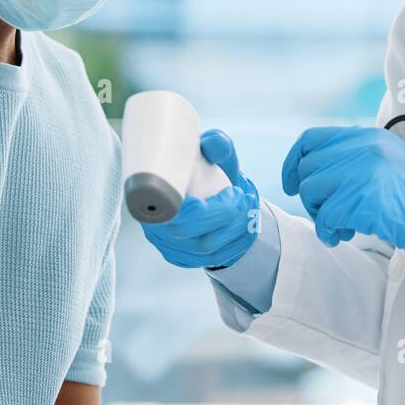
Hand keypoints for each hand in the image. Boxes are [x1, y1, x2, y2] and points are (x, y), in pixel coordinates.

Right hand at [138, 130, 261, 268]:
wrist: (210, 189)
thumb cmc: (207, 167)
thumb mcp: (213, 151)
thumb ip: (216, 144)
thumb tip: (213, 144)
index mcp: (152, 196)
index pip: (168, 212)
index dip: (198, 210)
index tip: (231, 194)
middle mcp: (155, 226)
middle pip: (187, 233)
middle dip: (225, 217)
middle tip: (245, 198)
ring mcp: (168, 246)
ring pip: (204, 249)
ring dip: (235, 230)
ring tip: (251, 209)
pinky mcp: (184, 258)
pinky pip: (211, 260)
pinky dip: (235, 246)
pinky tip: (249, 230)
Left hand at [281, 125, 404, 292]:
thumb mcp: (392, 165)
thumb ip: (357, 163)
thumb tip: (316, 177)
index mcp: (370, 136)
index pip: (311, 140)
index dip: (294, 163)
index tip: (291, 184)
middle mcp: (365, 147)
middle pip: (308, 169)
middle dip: (313, 199)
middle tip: (335, 218)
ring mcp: (366, 171)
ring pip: (312, 192)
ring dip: (322, 216)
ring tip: (344, 228)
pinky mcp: (369, 199)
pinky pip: (327, 216)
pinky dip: (331, 232)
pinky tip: (348, 235)